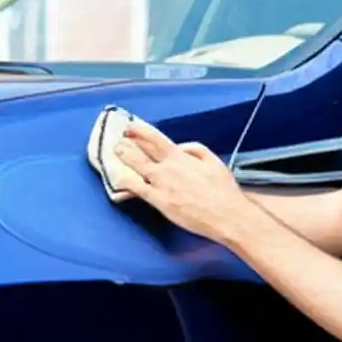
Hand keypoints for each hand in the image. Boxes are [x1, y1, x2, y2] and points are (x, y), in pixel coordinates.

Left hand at [112, 119, 256, 243]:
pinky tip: (118, 179)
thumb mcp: (213, 160)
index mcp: (181, 157)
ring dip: (124, 157)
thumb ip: (195, 150)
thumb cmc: (222, 190)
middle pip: (141, 152)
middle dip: (128, 143)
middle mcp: (167, 168)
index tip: (131, 127)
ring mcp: (160, 185)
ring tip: (116, 152)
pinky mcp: (158, 201)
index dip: (140, 131)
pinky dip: (125, 182)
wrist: (225, 214)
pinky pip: (137, 189)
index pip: (155, 139)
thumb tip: (181, 147)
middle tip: (119, 139)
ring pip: (136, 167)